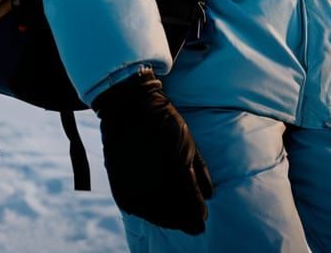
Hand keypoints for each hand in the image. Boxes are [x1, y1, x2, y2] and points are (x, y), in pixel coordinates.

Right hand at [92, 68, 213, 231]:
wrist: (129, 108)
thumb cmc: (165, 120)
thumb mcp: (189, 143)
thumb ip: (199, 173)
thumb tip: (210, 196)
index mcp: (175, 173)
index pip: (191, 206)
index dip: (198, 215)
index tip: (203, 221)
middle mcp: (154, 186)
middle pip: (174, 216)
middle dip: (185, 220)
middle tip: (194, 223)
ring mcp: (135, 190)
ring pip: (157, 216)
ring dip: (169, 219)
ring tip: (179, 218)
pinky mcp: (121, 190)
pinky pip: (140, 210)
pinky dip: (152, 213)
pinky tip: (159, 210)